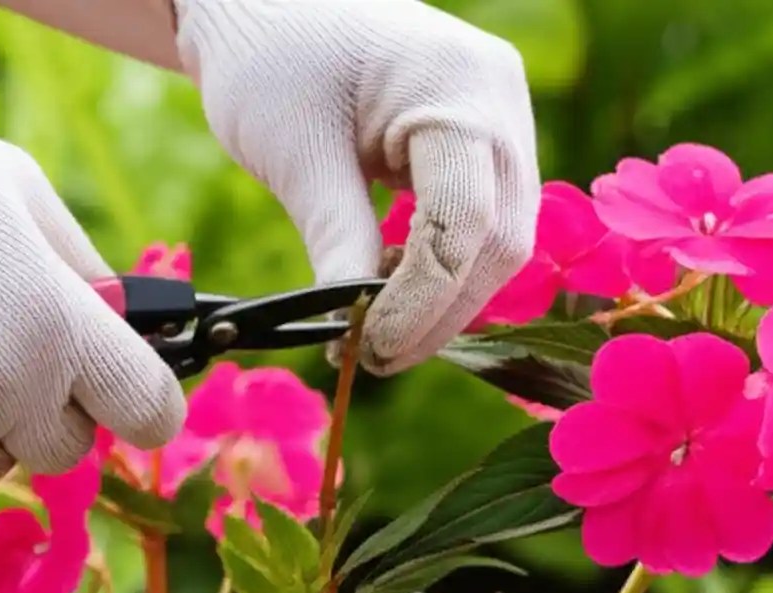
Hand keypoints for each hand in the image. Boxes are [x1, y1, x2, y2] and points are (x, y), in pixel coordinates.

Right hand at [0, 80, 184, 480]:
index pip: (147, 407)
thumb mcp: (15, 191)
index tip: (138, 399)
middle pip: (67, 449)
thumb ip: (78, 265)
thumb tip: (119, 314)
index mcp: (55, 323)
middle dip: (54, 412)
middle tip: (18, 355)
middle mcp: (5, 389)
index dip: (150, 407)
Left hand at [173, 0, 541, 373]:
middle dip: (443, 310)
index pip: (464, 224)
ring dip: (447, 293)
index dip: (423, 303)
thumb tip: (358, 326)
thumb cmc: (269, 57)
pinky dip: (445, 260)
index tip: (370, 351)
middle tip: (377, 355)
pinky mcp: (486, 133)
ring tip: (380, 322)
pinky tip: (394, 277)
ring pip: (502, 235)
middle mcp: (501, 99)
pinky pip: (486, 214)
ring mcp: (503, 114)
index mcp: (461, 87)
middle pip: (501, 237)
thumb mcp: (294, 152)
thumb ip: (336, 237)